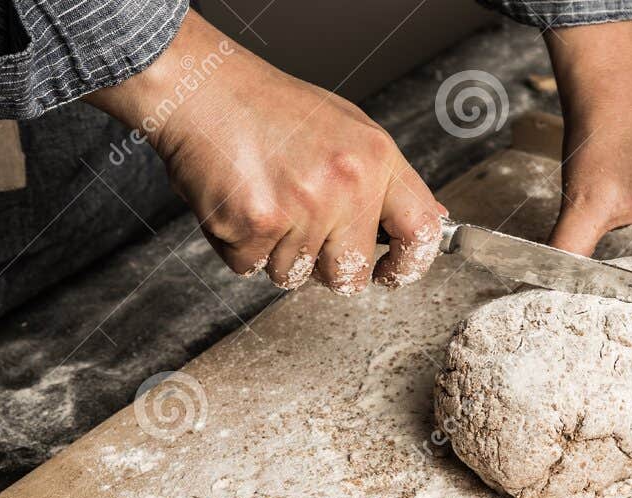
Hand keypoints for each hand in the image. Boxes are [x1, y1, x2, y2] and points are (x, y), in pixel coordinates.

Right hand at [84, 11, 445, 292]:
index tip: (393, 273)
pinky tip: (239, 203)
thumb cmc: (269, 108)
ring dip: (276, 252)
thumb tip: (430, 220)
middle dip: (327, 269)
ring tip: (265, 199)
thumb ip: (385, 180)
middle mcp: (345, 184)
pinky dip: (241, 246)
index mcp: (375, 158)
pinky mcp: (255, 225)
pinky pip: (253, 267)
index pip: (422, 230)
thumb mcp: (348, 129)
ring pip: (296, 275)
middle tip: (305, 234)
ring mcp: (300, 208)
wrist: (201, 87)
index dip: (410, 265)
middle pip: (352, 274)